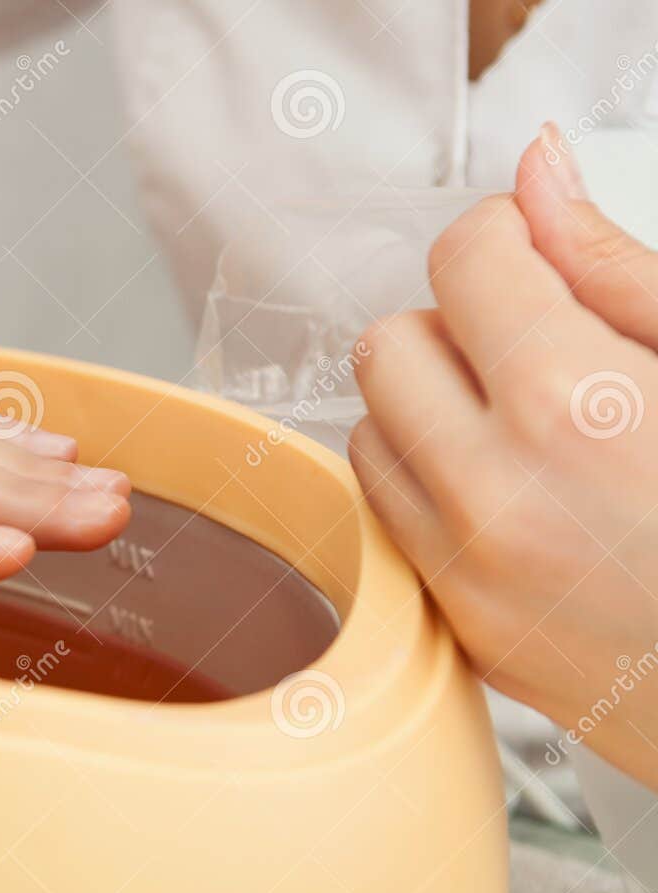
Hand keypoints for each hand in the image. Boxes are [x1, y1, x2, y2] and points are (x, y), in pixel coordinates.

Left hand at [348, 124, 657, 786]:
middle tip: (540, 346)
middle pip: (389, 346)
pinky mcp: (458, 630)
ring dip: (428, 410)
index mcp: (576, 408)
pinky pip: (388, 522)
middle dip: (453, 326)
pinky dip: (430, 487)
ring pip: (369, 434)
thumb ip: (614, 267)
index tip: (534, 252)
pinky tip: (520, 494)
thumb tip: (538, 172)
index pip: (463, 262)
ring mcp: (468, 575)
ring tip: (533, 427)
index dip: (504, 237)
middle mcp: (497, 496)